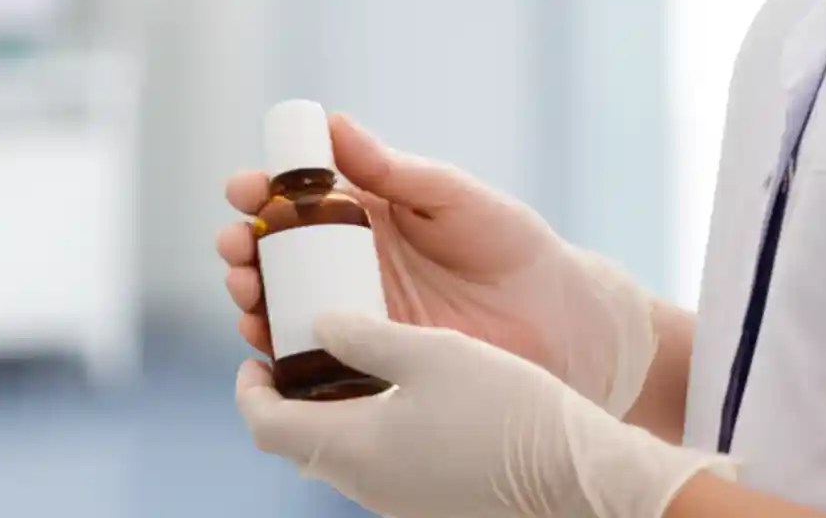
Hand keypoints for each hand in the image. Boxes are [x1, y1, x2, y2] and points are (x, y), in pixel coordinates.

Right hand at [218, 113, 656, 413]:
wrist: (560, 324)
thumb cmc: (513, 247)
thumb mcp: (453, 197)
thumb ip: (396, 170)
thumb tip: (335, 123)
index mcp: (364, 216)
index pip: (296, 199)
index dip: (261, 190)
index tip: (245, 188)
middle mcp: (347, 264)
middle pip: (273, 253)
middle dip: (241, 245)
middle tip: (237, 246)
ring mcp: (352, 314)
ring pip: (280, 303)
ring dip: (249, 294)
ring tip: (245, 289)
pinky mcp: (365, 360)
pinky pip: (308, 356)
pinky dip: (276, 350)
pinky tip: (264, 343)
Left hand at [237, 313, 735, 517]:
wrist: (576, 475)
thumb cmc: (504, 407)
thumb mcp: (429, 353)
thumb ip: (362, 337)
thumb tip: (317, 326)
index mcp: (351, 446)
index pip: (266, 424)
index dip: (249, 389)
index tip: (253, 354)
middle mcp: (363, 483)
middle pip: (296, 442)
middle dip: (283, 399)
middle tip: (294, 355)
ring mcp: (395, 500)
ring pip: (335, 454)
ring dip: (323, 413)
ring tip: (341, 366)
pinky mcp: (425, 502)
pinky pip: (372, 465)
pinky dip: (360, 429)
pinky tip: (391, 396)